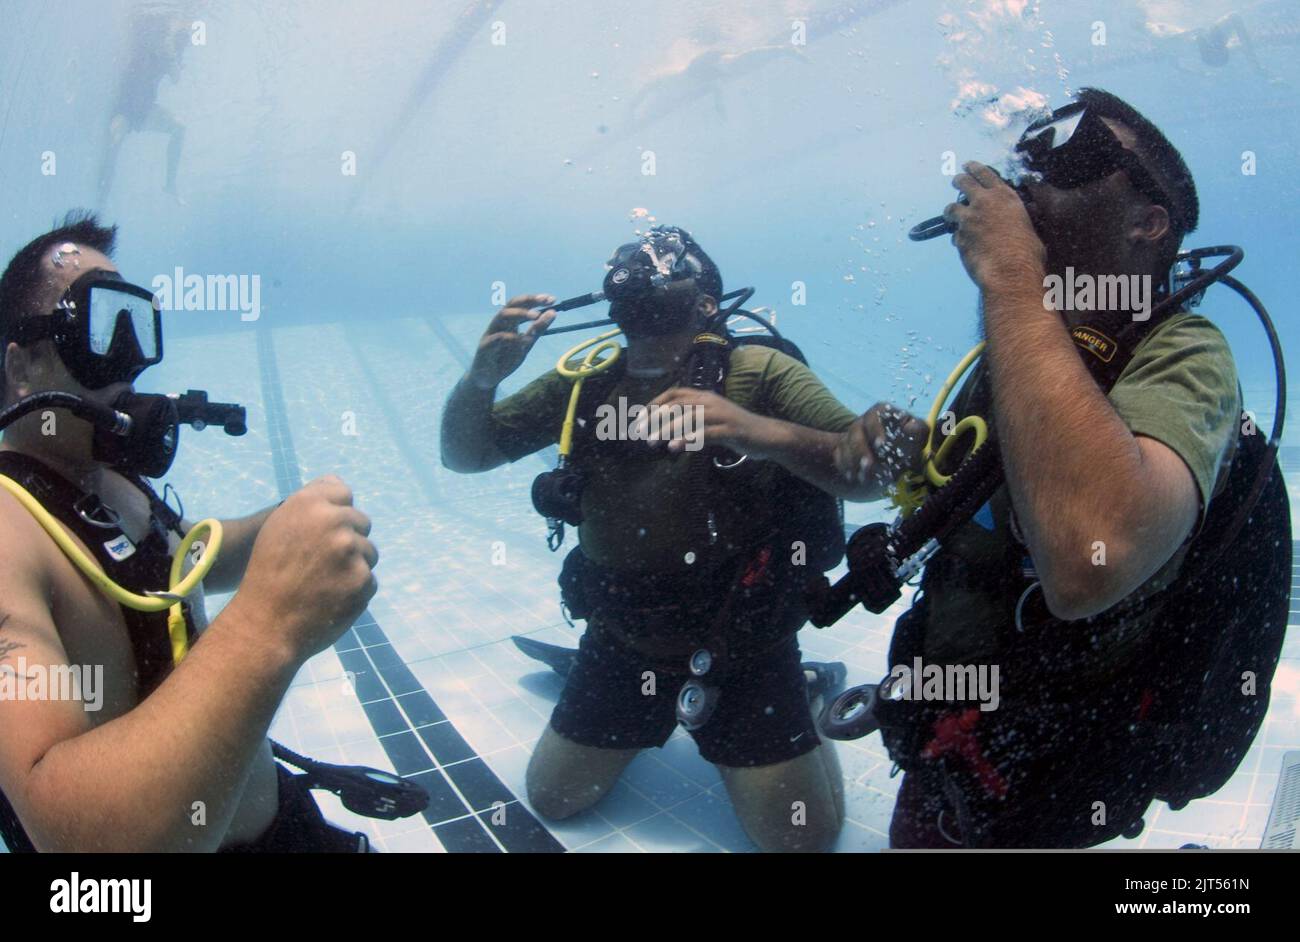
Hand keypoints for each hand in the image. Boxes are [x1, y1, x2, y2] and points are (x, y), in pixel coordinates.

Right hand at [234, 476, 377, 660]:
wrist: (266, 624)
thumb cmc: (268, 573)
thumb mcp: (278, 526)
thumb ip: (310, 503)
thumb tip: (339, 485)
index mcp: (308, 503)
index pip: (343, 491)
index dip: (334, 511)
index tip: (321, 531)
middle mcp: (333, 521)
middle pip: (360, 521)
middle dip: (346, 539)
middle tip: (319, 563)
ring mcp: (351, 550)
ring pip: (368, 550)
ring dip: (354, 565)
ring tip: (323, 582)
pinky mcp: (363, 578)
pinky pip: (369, 578)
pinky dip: (355, 590)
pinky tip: (332, 598)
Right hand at [468, 294, 556, 388]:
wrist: (488, 378)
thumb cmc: (506, 359)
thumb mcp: (526, 344)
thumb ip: (537, 330)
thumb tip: (553, 312)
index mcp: (509, 322)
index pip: (522, 305)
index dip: (536, 300)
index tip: (552, 299)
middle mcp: (499, 323)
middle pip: (511, 304)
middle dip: (529, 300)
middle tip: (545, 302)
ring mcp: (491, 333)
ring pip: (502, 316)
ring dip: (520, 313)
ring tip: (536, 316)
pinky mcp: (484, 346)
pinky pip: (497, 338)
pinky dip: (511, 337)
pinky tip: (522, 340)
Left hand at [638, 387, 765, 455]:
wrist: (767, 435)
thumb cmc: (736, 430)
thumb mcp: (711, 421)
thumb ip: (691, 422)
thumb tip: (665, 432)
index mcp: (705, 396)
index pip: (675, 393)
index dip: (655, 403)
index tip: (640, 417)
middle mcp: (711, 401)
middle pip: (678, 405)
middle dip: (655, 419)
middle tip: (639, 433)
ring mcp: (722, 415)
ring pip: (689, 418)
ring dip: (667, 430)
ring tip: (651, 442)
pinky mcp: (731, 430)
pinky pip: (706, 433)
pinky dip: (688, 440)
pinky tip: (674, 448)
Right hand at [835, 402, 927, 486]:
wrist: (894, 460)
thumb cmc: (909, 444)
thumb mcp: (918, 437)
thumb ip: (919, 431)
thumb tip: (910, 428)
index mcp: (883, 413)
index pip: (876, 415)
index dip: (876, 429)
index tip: (881, 445)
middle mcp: (864, 421)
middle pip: (856, 431)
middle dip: (861, 450)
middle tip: (868, 466)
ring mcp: (852, 434)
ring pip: (846, 445)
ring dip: (852, 461)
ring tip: (862, 478)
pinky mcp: (843, 448)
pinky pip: (838, 455)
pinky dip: (845, 467)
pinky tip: (852, 477)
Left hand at [946, 161, 1046, 295]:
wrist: (1010, 271)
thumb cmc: (1027, 252)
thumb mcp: (1027, 226)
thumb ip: (1015, 219)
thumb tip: (1016, 226)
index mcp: (1004, 196)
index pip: (985, 173)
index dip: (974, 168)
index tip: (967, 166)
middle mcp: (983, 203)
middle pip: (963, 183)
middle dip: (959, 180)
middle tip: (957, 181)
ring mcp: (968, 219)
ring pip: (951, 208)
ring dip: (951, 211)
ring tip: (951, 214)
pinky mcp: (959, 237)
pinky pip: (955, 234)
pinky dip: (959, 237)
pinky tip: (964, 244)